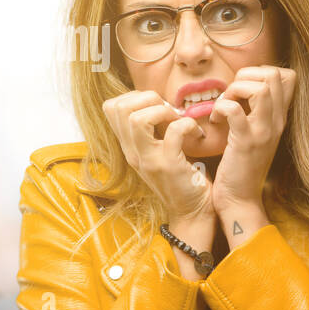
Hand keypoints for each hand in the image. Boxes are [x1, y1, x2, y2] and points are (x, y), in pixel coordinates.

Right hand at [102, 90, 212, 221]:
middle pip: (120, 107)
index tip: (157, 106)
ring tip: (178, 120)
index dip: (135, 96)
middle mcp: (133, 153)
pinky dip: (188, 124)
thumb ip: (154, 131)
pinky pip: (173, 131)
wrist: (193, 213)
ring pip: (138, 119)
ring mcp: (148, 160)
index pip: (111, 107)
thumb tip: (159, 102)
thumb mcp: (159, 151)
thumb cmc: (183, 178)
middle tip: (169, 112)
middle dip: (148, 98)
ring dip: (163, 111)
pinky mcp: (168, 166)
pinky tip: (197, 133)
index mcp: (129, 147)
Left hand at [209, 65, 294, 213]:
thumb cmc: (242, 165)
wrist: (241, 198)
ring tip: (224, 106)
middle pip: (273, 75)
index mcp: (280, 118)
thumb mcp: (257, 133)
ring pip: (260, 88)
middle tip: (232, 95)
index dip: (262, 71)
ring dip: (235, 89)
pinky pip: (234, 109)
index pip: (288, 76)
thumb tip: (242, 87)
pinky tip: (216, 120)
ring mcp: (263, 132)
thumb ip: (256, 111)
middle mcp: (277, 122)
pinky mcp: (246, 142)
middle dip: (246, 76)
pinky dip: (221, 107)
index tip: (244, 88)